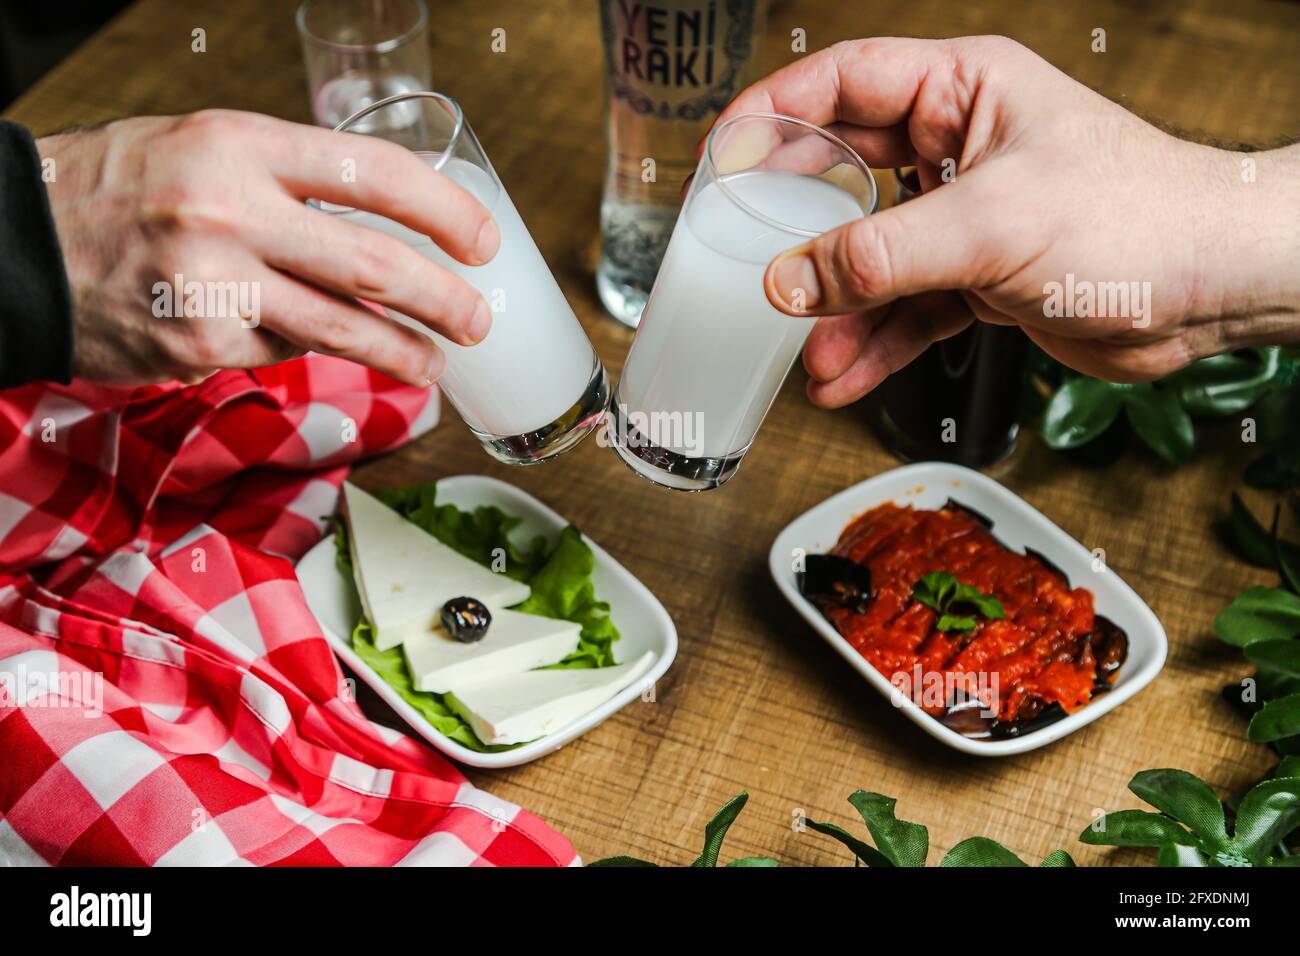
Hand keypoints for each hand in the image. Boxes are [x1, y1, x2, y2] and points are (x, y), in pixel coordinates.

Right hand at [38, 109, 498, 386]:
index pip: (373, 172)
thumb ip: (288, 179)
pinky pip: (280, 352)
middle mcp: (231, 211)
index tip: (481, 239)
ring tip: (434, 363)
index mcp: (240, 144)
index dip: (443, 210)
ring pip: (342, 329)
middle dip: (442, 298)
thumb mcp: (204, 147)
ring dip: (403, 352)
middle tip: (476, 319)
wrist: (18, 247)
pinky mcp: (199, 348)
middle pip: (373, 264)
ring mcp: (216, 286)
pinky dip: (304, 350)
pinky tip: (305, 343)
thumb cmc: (121, 189)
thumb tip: (383, 223)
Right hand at [714, 37, 1299, 406]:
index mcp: (963, 91)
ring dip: (836, 309)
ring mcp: (964, 217)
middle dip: (795, 226)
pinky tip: (844, 378)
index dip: (774, 111)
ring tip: (804, 353)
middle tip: (741, 257)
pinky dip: (876, 345)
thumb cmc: (1134, 217)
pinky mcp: (977, 279)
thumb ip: (881, 257)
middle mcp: (957, 147)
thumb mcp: (991, 225)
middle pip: (844, 177)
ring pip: (871, 257)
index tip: (721, 152)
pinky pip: (906, 310)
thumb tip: (789, 281)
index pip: (844, 84)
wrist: (1211, 289)